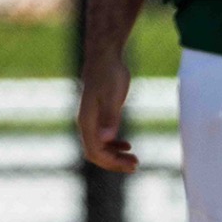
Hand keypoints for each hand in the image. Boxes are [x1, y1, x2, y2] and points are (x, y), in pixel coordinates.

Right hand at [77, 55, 139, 172]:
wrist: (104, 56)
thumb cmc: (109, 75)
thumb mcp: (113, 97)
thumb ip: (109, 118)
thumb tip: (105, 139)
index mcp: (87, 121)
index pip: (95, 152)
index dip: (112, 162)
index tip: (130, 164)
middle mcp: (86, 123)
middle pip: (96, 153)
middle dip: (114, 163)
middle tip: (135, 165)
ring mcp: (92, 120)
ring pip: (99, 147)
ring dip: (115, 156)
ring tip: (134, 159)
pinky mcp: (99, 115)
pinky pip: (103, 138)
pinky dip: (114, 145)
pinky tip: (127, 145)